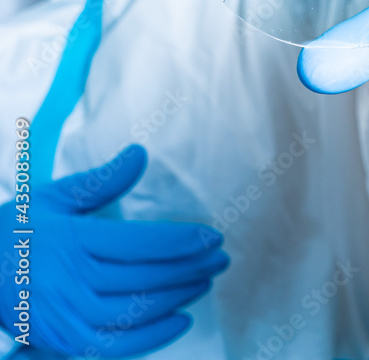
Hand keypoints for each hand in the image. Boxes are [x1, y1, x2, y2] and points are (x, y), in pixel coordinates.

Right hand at [0, 145, 227, 356]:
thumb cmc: (17, 229)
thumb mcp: (53, 197)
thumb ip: (102, 181)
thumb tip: (141, 154)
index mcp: (72, 240)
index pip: (141, 242)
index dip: (182, 240)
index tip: (214, 236)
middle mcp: (71, 281)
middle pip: (145, 276)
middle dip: (190, 268)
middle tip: (221, 258)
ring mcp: (68, 316)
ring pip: (137, 309)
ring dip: (178, 296)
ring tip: (205, 281)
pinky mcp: (65, 342)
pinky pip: (117, 345)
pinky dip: (152, 336)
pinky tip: (180, 319)